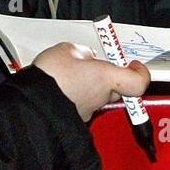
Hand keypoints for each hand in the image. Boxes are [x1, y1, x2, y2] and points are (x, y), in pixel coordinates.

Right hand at [33, 42, 150, 122]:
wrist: (28, 106)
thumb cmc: (50, 76)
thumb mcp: (67, 50)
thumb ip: (83, 53)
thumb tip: (87, 56)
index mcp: (106, 77)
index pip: (139, 82)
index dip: (140, 73)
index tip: (133, 64)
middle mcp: (101, 97)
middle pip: (116, 88)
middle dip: (107, 76)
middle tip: (92, 64)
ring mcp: (88, 111)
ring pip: (96, 96)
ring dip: (88, 86)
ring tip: (68, 74)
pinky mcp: (73, 119)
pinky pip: (80, 104)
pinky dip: (74, 96)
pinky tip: (59, 87)